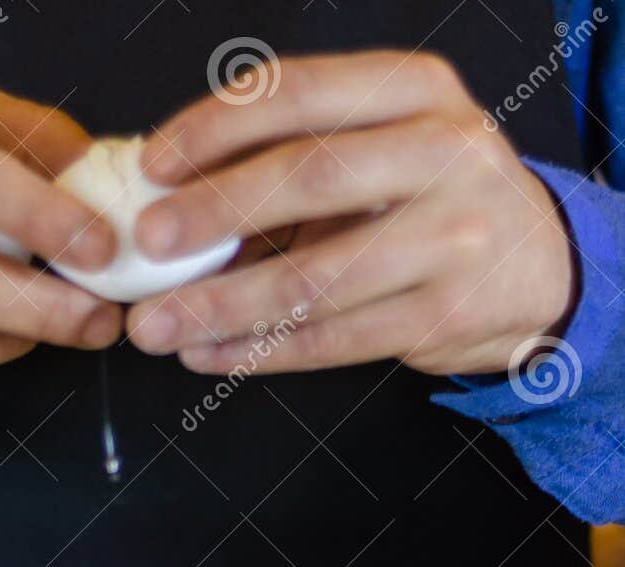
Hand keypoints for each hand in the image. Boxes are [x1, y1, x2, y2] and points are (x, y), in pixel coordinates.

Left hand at [126, 52, 576, 379]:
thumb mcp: (384, 151)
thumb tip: (171, 195)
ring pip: (315, 279)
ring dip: (222, 306)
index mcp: (417, 92)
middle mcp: (443, 154)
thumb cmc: (430, 202)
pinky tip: (208, 356)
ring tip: (157, 327)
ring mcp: (451, 239)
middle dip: (215, 213)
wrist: (538, 270)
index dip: (218, 128)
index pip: (302, 93)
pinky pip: (333, 340)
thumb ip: (295, 161)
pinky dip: (260, 352)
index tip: (153, 164)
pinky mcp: (443, 317)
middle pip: (310, 178)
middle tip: (147, 245)